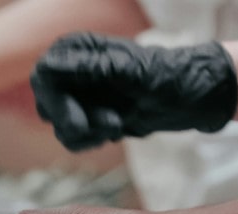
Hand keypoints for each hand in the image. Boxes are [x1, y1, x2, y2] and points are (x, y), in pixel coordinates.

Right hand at [32, 33, 237, 151]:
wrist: (192, 99)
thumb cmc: (167, 77)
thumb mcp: (131, 72)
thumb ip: (91, 69)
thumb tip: (50, 67)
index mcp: (79, 49)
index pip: (44, 76)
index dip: (56, 103)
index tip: (79, 123)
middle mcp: (73, 69)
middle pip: (47, 105)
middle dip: (75, 122)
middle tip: (112, 124)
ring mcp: (80, 94)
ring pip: (60, 126)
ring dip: (89, 133)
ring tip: (119, 124)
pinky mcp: (90, 116)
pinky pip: (74, 138)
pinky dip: (93, 140)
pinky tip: (117, 131)